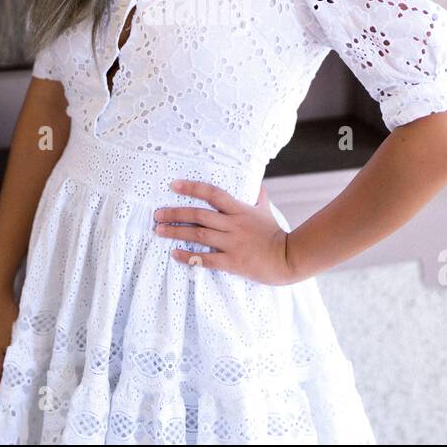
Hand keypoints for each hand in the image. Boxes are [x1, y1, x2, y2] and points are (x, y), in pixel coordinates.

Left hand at [154, 179, 296, 285]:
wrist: (289, 257)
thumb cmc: (276, 234)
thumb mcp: (266, 211)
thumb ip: (259, 198)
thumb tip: (259, 185)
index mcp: (240, 210)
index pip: (213, 194)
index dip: (192, 188)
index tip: (173, 185)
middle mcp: (233, 224)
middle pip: (199, 215)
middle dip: (175, 214)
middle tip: (157, 214)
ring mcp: (232, 243)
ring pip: (199, 235)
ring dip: (176, 232)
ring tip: (159, 231)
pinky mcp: (233, 262)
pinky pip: (206, 259)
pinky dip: (189, 257)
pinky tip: (174, 254)